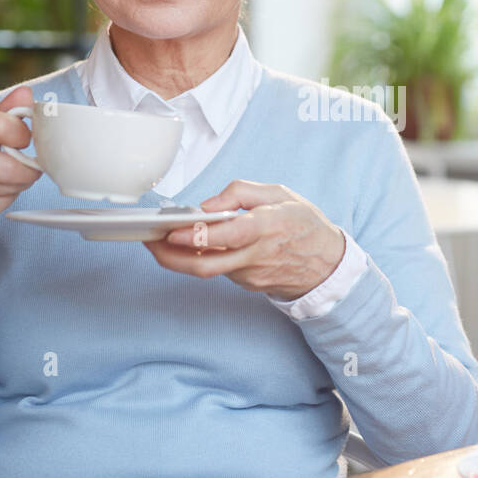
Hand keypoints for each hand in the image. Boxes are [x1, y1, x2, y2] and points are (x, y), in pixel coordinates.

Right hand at [0, 85, 42, 255]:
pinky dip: (5, 201)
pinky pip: (4, 202)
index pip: (2, 125)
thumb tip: (26, 93)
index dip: (22, 135)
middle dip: (26, 168)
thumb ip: (2, 115)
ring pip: (12, 184)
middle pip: (12, 163)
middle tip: (19, 167)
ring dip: (16, 186)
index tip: (22, 141)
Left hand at [145, 180, 345, 300]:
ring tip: (159, 241)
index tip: (172, 230)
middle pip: (206, 264)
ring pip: (208, 269)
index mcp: (268, 227)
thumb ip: (242, 192)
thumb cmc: (304, 225)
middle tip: (149, 242)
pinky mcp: (247, 285)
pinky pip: (219, 270)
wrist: (328, 266)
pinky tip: (189, 247)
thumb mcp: (280, 194)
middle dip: (171, 256)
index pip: (229, 235)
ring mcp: (251, 275)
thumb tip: (208, 204)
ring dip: (180, 257)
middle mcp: (257, 255)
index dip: (197, 235)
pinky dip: (201, 258)